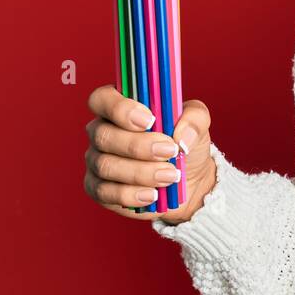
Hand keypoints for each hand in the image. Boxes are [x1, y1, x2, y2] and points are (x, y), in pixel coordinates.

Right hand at [83, 85, 216, 224]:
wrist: (188, 181)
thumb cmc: (184, 143)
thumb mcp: (197, 123)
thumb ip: (194, 117)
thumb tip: (180, 134)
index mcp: (119, 108)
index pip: (102, 99)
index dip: (120, 108)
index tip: (150, 120)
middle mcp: (102, 132)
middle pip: (103, 135)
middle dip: (138, 145)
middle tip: (170, 151)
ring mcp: (97, 161)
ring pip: (106, 165)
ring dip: (141, 172)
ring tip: (171, 176)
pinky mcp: (98, 189)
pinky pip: (105, 192)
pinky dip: (131, 194)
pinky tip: (153, 195)